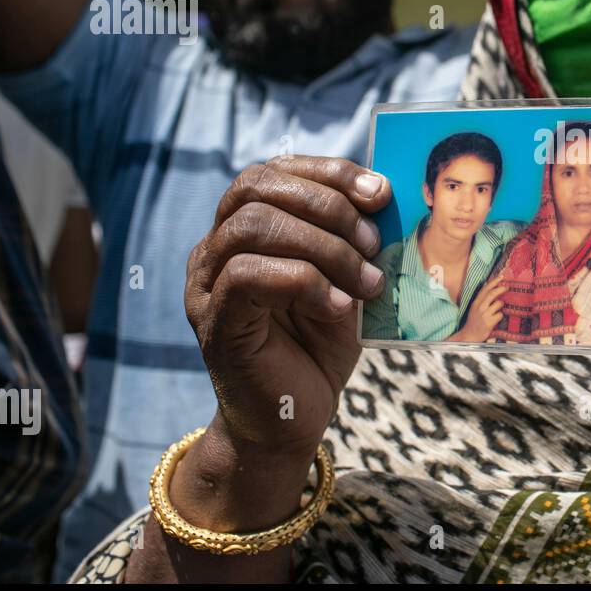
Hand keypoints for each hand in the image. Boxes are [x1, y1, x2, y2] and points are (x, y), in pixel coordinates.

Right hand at [184, 155, 390, 460]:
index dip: (327, 171)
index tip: (379, 192)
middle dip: (328, 205)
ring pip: (253, 226)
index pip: (272, 171)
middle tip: (373, 243)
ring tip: (365, 281)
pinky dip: (304, 282)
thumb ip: (353, 239)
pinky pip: (247, 275)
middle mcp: (215, 249)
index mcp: (244, 229)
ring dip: (323, 247)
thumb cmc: (319, 347)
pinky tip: (338, 307)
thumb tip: (384, 194)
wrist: (291, 420)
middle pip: (256, 186)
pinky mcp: (212, 322)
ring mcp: (207, 284)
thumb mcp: (345, 280)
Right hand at [448, 277, 505, 342]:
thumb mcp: (475, 309)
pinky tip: (496, 319)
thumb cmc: (474, 322)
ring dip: (501, 304)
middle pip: (492, 294)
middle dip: (501, 288)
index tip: (501, 277)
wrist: (469, 336)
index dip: (494, 282)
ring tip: (499, 308)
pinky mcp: (489, 322)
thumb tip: (492, 289)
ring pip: (498, 303)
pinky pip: (500, 314)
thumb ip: (482, 300)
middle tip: (507, 287)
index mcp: (475, 303)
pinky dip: (500, 315)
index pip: (485, 289)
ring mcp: (484, 315)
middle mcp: (479, 307)